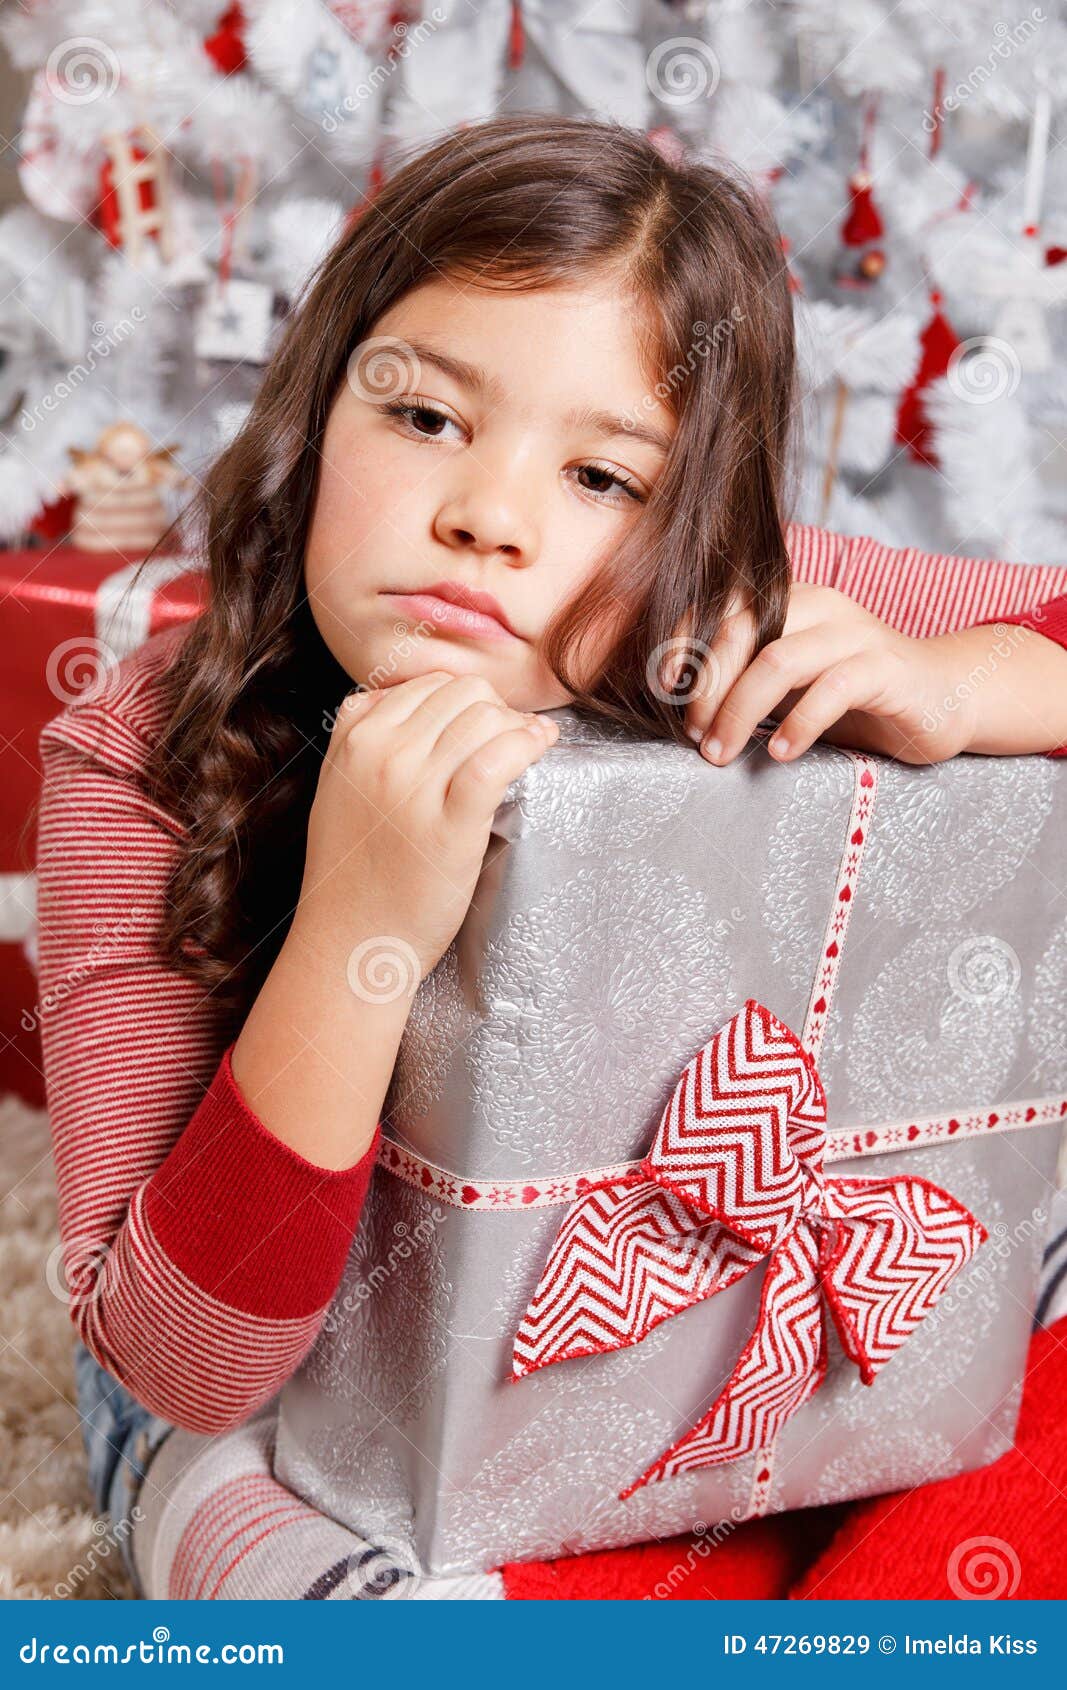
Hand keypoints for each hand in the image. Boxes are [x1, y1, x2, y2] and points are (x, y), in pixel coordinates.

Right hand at [296, 671, 558, 982]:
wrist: (352, 941)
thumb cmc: (354, 874)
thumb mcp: (340, 788)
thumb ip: (368, 739)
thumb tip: (420, 701)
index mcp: (354, 738)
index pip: (427, 684)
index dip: (465, 699)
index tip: (483, 724)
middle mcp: (381, 753)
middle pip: (462, 693)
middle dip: (494, 710)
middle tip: (509, 740)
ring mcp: (414, 786)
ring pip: (483, 717)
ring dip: (516, 726)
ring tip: (529, 745)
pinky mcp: (450, 823)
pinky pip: (498, 758)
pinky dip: (528, 744)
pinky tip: (540, 748)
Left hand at [670, 584, 975, 766]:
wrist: (943, 696)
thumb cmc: (856, 695)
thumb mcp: (792, 683)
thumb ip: (746, 680)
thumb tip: (681, 707)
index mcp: (789, 600)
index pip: (720, 607)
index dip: (684, 644)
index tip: (665, 690)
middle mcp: (818, 605)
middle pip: (740, 632)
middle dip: (706, 689)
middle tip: (697, 738)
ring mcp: (853, 634)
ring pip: (778, 659)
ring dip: (739, 711)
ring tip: (723, 753)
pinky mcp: (884, 669)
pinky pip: (831, 689)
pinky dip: (798, 724)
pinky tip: (782, 754)